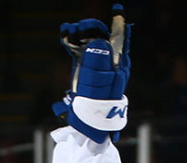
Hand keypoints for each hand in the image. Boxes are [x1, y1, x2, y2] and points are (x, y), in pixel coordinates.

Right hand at [52, 4, 131, 142]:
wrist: (88, 126)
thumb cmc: (98, 109)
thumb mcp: (100, 86)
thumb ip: (98, 63)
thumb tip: (98, 42)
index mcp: (117, 67)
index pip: (120, 41)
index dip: (119, 26)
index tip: (117, 11)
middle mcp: (108, 64)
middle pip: (102, 38)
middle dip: (92, 29)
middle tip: (82, 26)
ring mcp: (95, 66)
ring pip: (88, 43)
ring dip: (80, 33)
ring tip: (71, 29)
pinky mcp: (83, 70)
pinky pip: (77, 51)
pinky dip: (71, 42)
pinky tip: (65, 33)